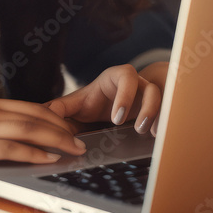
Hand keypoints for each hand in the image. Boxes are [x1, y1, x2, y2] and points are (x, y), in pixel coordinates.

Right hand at [0, 97, 87, 175]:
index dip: (55, 117)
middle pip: (34, 115)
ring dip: (55, 139)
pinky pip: (10, 148)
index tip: (72, 127)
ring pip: (27, 129)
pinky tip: (47, 157)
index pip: (29, 106)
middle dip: (63, 128)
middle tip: (82, 139)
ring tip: (74, 148)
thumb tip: (13, 134)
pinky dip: (32, 152)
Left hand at [46, 63, 164, 136]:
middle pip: (149, 86)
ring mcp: (149, 95)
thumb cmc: (98, 100)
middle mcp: (136, 84)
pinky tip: (158, 136)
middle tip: (136, 127)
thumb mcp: (81, 102)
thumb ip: (63, 108)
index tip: (116, 118)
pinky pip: (168, 111)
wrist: (119, 99)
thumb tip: (43, 113)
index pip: (125, 76)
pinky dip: (165, 122)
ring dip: (156, 115)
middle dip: (145, 106)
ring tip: (147, 133)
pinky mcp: (158, 108)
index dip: (124, 95)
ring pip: (162, 98)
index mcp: (115, 78)